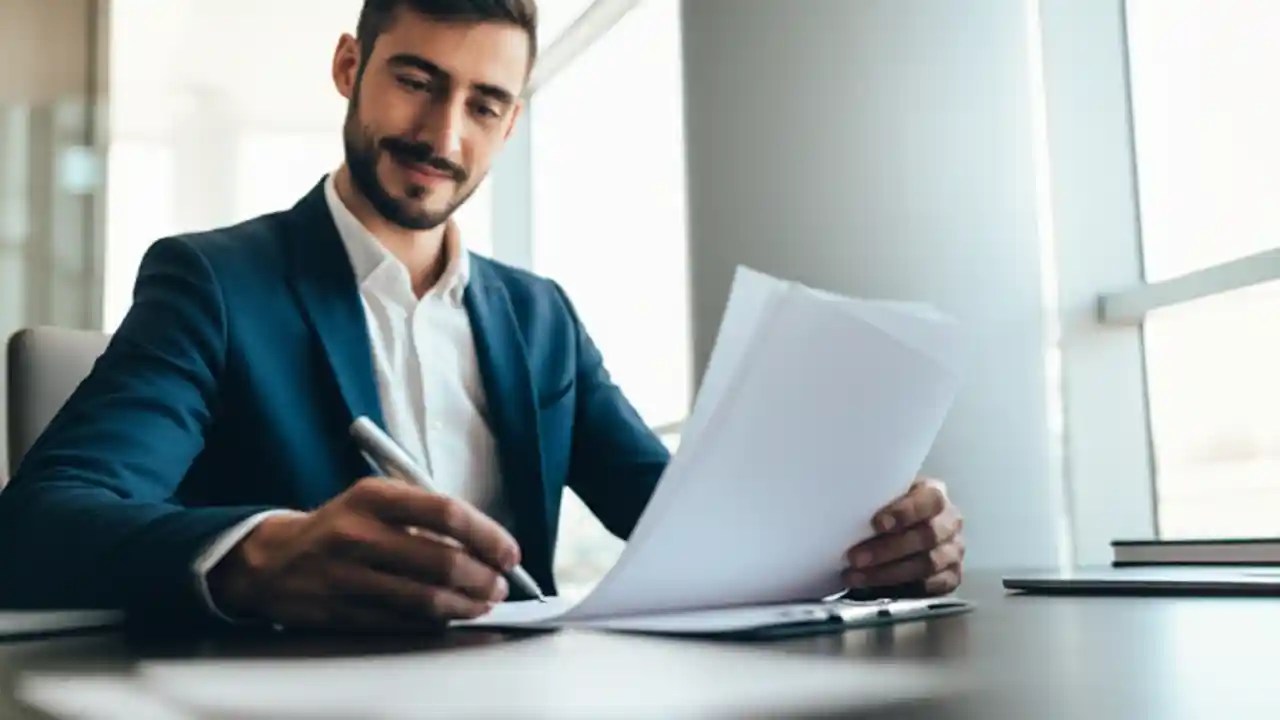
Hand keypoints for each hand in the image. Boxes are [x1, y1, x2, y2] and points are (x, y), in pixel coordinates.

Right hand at [207, 478, 518, 629]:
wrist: (274, 560)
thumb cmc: (341, 525)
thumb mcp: (377, 499)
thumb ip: (426, 514)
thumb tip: (483, 542)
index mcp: (374, 497)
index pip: (446, 513)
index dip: (487, 535)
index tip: (509, 552)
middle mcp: (360, 534)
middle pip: (442, 562)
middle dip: (483, 578)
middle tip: (500, 584)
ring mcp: (350, 577)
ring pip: (426, 599)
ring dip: (466, 605)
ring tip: (483, 602)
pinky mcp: (344, 612)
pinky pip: (404, 621)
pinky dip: (436, 621)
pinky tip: (451, 615)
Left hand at [843, 477, 964, 596]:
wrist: (898, 537)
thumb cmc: (885, 513)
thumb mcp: (882, 501)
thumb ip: (872, 501)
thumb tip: (837, 506)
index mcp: (935, 495)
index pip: (930, 500)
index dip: (905, 512)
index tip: (877, 523)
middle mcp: (950, 522)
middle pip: (927, 535)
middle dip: (887, 549)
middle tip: (855, 557)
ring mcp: (953, 551)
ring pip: (927, 564)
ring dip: (888, 572)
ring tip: (856, 576)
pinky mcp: (951, 577)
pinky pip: (933, 586)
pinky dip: (903, 589)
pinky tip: (876, 589)